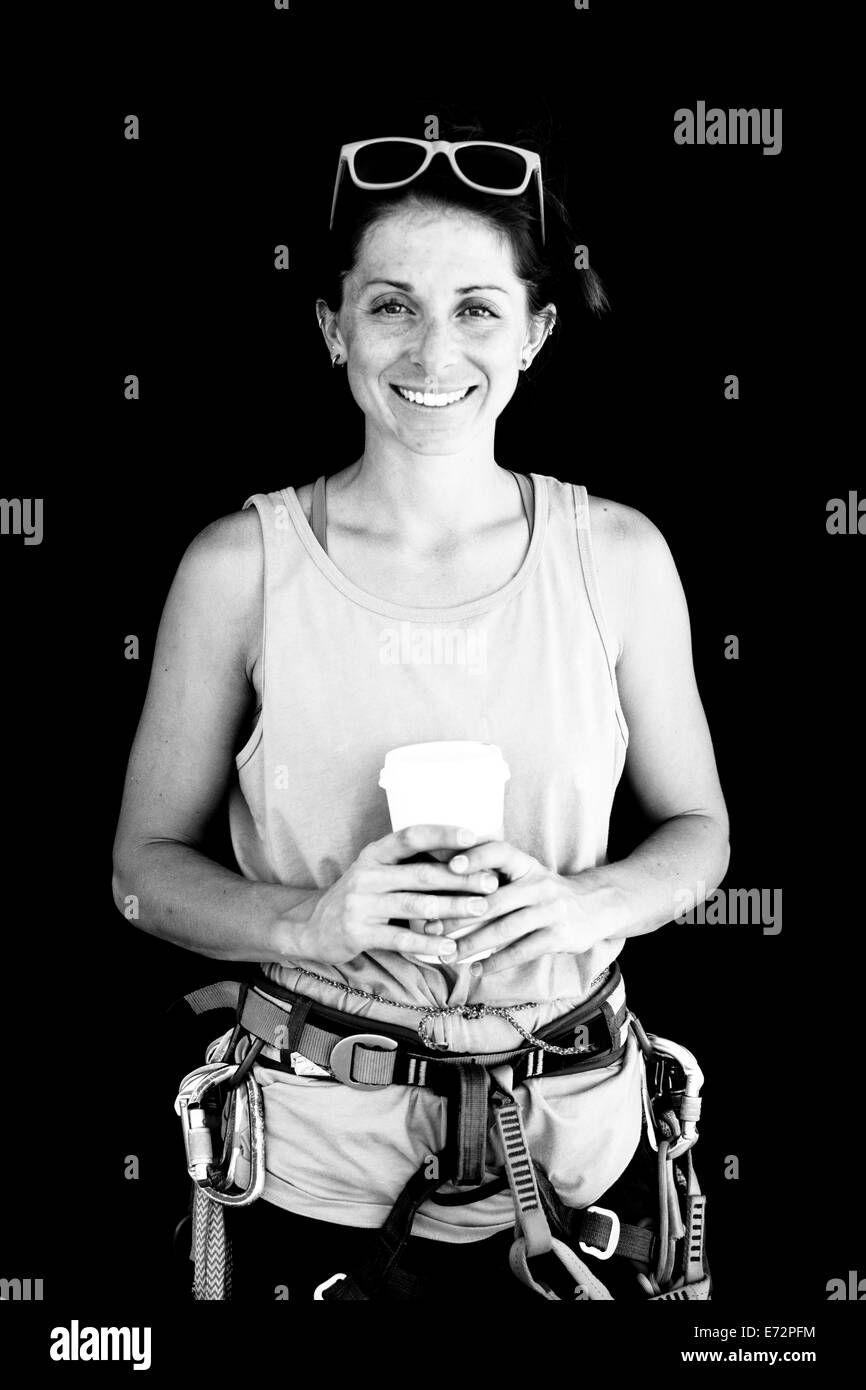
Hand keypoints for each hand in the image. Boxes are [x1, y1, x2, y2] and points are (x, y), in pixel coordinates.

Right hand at [286, 825, 499, 967]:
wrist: (312, 928)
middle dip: (461, 878)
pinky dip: (428, 943)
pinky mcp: (359, 933)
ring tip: (481, 911)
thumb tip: (462, 858)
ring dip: (453, 908)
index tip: (472, 836)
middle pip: (422, 874)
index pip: (411, 836)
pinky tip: (451, 947)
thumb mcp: (377, 873)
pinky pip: (401, 938)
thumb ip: (409, 866)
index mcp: (374, 854)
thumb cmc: (359, 898)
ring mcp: (361, 904)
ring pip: (416, 905)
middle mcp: (366, 874)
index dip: (442, 834)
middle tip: (492, 882)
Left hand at [435, 838, 612, 976]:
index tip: (449, 867)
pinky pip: (521, 951)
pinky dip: (496, 962)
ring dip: (472, 945)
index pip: (499, 852)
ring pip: (504, 930)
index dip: (475, 857)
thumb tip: (443, 879)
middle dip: (458, 916)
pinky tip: (477, 969)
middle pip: (492, 900)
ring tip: (448, 956)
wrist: (597, 906)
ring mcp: (550, 911)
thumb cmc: (545, 891)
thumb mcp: (526, 874)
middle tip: (430, 929)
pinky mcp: (559, 936)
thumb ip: (493, 875)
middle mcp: (538, 884)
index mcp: (526, 865)